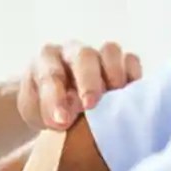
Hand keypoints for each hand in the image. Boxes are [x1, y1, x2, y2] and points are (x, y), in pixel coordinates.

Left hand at [17, 41, 141, 129]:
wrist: (54, 104)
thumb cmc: (43, 107)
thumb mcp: (37, 112)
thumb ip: (48, 113)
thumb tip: (65, 118)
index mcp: (45, 61)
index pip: (50, 74)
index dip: (56, 98)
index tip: (61, 119)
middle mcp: (71, 52)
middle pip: (83, 56)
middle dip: (88, 82)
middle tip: (90, 106)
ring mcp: (97, 56)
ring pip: (110, 51)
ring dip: (114, 74)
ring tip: (115, 98)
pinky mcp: (119, 64)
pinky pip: (131, 61)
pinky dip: (133, 76)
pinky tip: (131, 96)